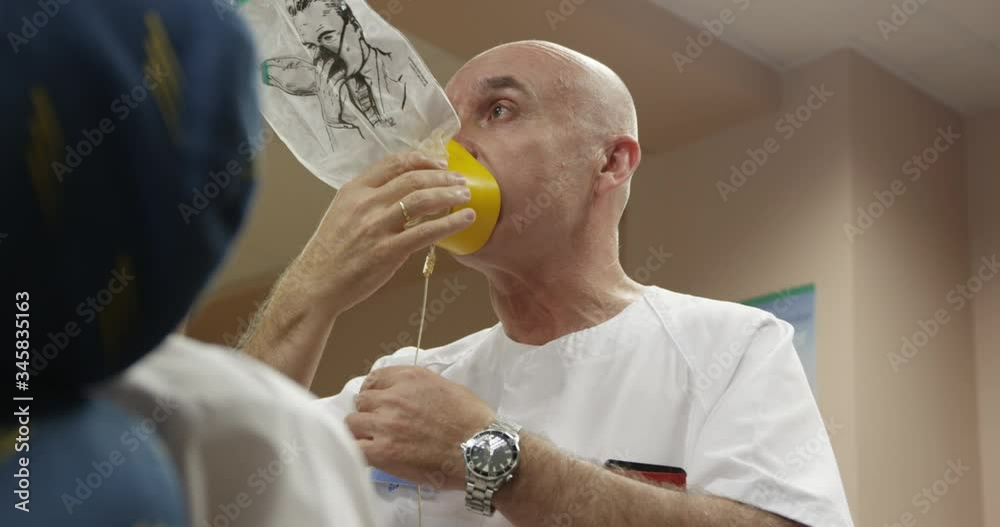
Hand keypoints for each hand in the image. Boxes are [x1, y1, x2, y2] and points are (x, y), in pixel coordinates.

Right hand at [298, 152, 474, 314]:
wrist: (316, 284)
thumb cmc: (331, 252)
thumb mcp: (343, 214)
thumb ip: (370, 201)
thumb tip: (404, 195)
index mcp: (354, 190)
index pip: (393, 163)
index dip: (422, 159)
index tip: (439, 162)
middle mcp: (366, 203)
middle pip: (413, 178)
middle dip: (442, 176)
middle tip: (460, 179)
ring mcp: (377, 226)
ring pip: (422, 199)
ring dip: (449, 194)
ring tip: (466, 195)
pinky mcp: (389, 250)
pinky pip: (426, 231)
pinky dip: (450, 223)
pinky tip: (465, 219)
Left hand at [346, 366, 495, 489]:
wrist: (482, 450)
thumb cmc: (473, 420)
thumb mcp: (446, 388)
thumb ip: (419, 388)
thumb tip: (406, 397)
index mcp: (410, 377)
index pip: (375, 379)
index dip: (375, 393)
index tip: (379, 403)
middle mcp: (393, 396)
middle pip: (362, 401)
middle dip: (369, 412)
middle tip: (382, 426)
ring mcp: (385, 423)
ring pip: (352, 423)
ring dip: (362, 432)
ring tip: (376, 443)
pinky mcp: (383, 451)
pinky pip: (354, 448)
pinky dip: (358, 452)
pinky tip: (370, 456)